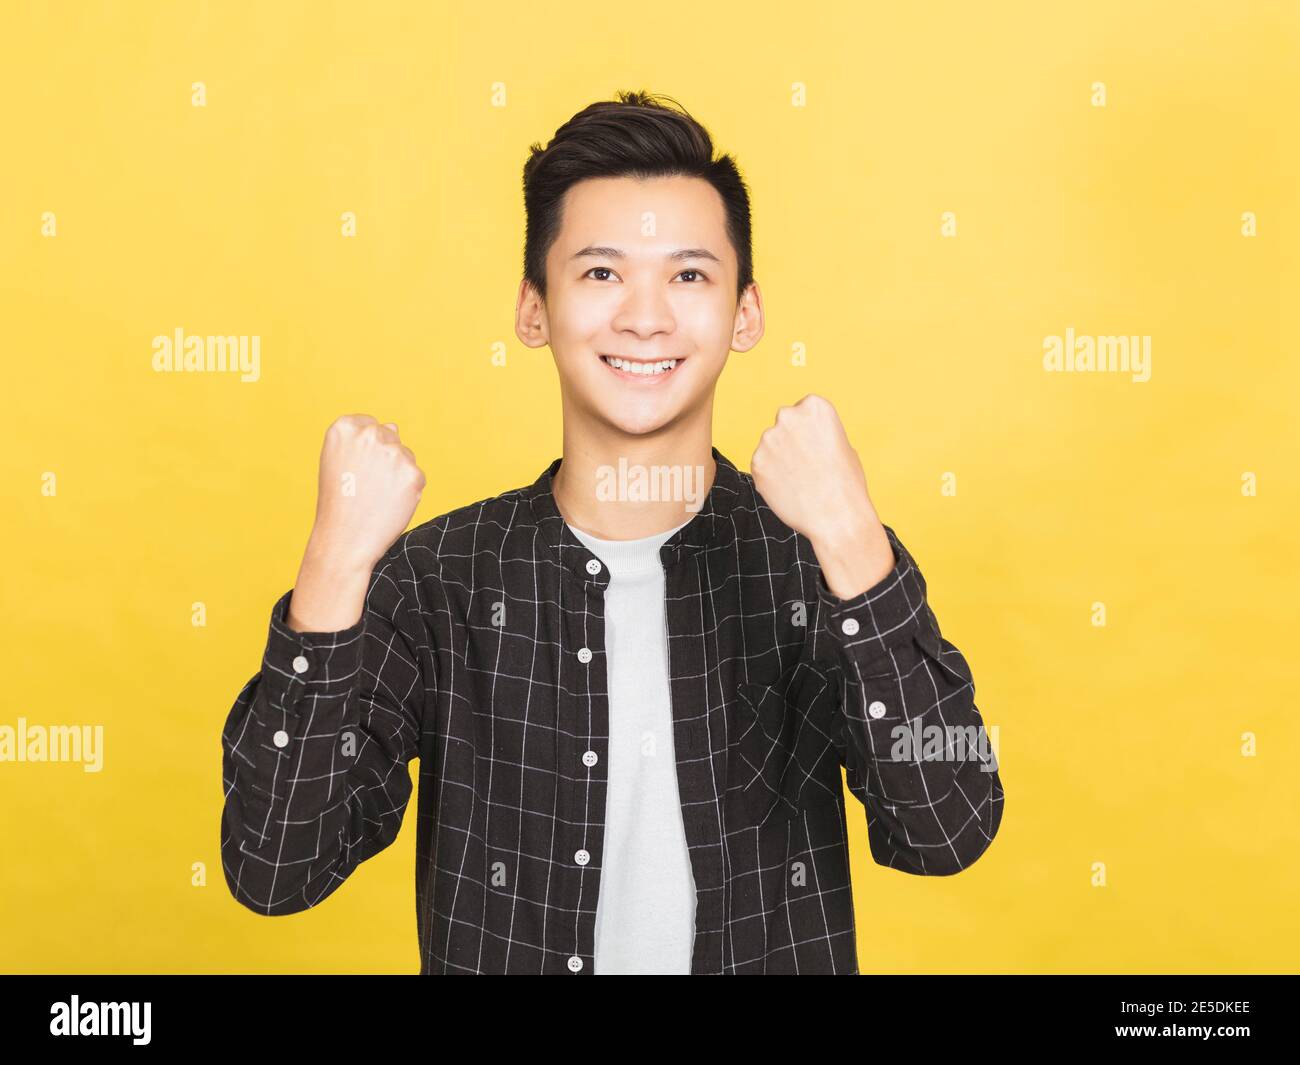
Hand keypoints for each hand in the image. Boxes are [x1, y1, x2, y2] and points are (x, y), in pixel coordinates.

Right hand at [306, 414, 426, 574]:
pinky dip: (408, 490)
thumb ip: (362, 440)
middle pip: (391, 436)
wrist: (344, 539)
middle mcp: (370, 434)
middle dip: (384, 458)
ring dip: (397, 473)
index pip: (369, 424)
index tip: (355, 468)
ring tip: (376, 496)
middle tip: (366, 485)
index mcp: (344, 428)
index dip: (364, 450)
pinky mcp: (413, 473)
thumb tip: (395, 426)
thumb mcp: (338, 462)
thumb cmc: (339, 502)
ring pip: (406, 456)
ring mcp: (393, 453)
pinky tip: (390, 503)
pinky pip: (416, 476)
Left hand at [750, 394, 893, 597]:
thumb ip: (818, 432)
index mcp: (814, 406)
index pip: (803, 410)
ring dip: (780, 460)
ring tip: (801, 481)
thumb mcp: (842, 444)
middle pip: (784, 425)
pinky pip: (762, 467)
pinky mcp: (756, 462)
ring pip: (771, 446)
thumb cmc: (847, 482)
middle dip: (791, 441)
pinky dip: (771, 477)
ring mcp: (768, 439)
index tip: (819, 447)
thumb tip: (802, 436)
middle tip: (807, 465)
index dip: (810, 432)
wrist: (837, 517)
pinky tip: (789, 490)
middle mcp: (788, 416)